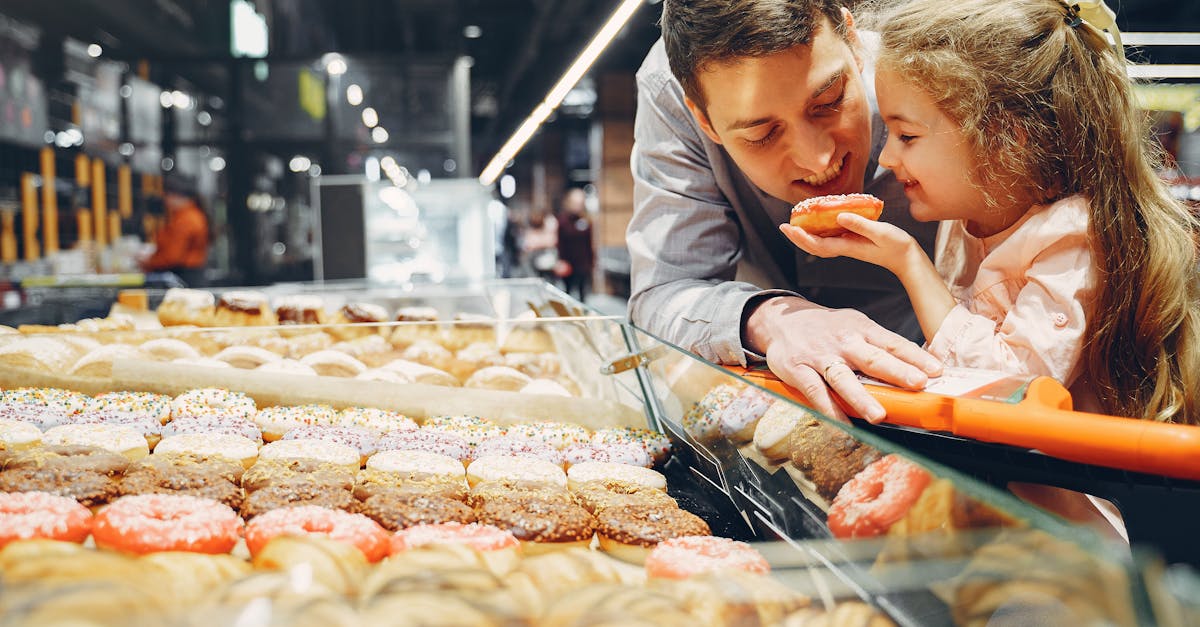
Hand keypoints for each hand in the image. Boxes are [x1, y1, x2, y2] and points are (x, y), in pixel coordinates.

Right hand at [745, 296, 941, 422]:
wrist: (781, 319)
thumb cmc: (826, 328)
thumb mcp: (854, 326)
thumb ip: (878, 345)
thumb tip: (914, 369)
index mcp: (861, 329)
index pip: (893, 343)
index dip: (915, 356)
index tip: (936, 370)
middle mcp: (843, 341)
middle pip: (872, 358)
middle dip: (897, 371)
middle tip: (918, 384)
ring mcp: (820, 356)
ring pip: (843, 378)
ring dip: (861, 397)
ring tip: (879, 416)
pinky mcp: (798, 369)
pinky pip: (815, 392)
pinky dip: (829, 409)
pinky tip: (842, 423)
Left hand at [780, 214, 919, 275]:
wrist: (907, 258)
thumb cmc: (896, 246)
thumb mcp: (880, 232)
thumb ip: (860, 225)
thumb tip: (839, 217)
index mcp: (847, 246)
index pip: (818, 244)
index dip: (801, 237)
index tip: (789, 228)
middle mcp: (844, 247)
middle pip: (814, 245)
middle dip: (797, 237)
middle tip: (783, 226)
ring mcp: (847, 245)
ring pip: (820, 242)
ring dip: (805, 235)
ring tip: (794, 224)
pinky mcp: (852, 242)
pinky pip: (830, 237)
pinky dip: (819, 231)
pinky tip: (816, 223)